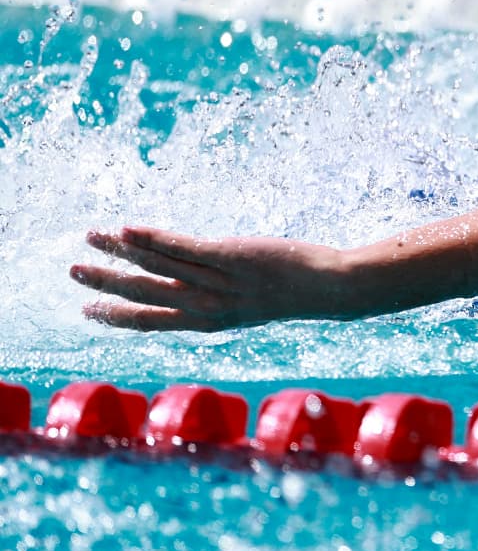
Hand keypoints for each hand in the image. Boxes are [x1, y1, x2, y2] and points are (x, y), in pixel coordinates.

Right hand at [71, 227, 353, 331]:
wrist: (332, 288)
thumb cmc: (296, 291)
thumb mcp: (251, 301)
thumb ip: (221, 294)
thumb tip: (199, 281)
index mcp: (210, 321)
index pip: (152, 321)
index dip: (116, 317)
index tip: (87, 309)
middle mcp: (207, 306)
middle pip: (143, 295)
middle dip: (104, 284)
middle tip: (72, 271)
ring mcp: (217, 282)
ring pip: (156, 268)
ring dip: (119, 251)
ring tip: (90, 236)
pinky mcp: (231, 257)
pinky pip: (183, 249)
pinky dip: (152, 239)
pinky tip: (128, 229)